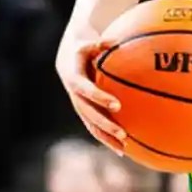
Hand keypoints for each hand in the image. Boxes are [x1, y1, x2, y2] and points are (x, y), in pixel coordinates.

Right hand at [56, 37, 126, 154]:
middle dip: (105, 124)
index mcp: (73, 77)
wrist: (68, 57)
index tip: (117, 105)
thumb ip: (100, 43)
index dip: (99, 97)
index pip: (85, 89)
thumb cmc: (84, 46)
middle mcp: (73, 94)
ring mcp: (78, 105)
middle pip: (88, 113)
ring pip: (90, 125)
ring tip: (123, 149)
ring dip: (106, 137)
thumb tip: (112, 41)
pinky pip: (94, 126)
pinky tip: (122, 149)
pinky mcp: (83, 111)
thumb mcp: (88, 42)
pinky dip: (106, 137)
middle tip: (123, 134)